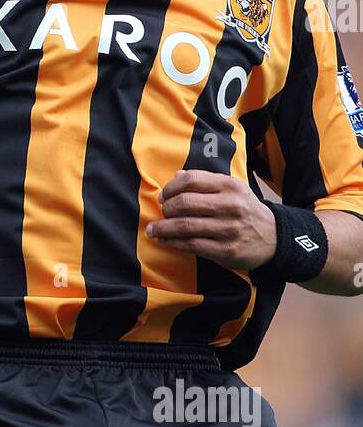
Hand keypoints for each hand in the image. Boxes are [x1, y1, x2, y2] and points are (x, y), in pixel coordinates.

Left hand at [147, 170, 276, 270]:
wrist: (274, 237)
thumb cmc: (246, 211)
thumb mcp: (232, 190)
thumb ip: (205, 182)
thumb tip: (177, 176)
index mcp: (230, 186)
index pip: (192, 180)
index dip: (171, 187)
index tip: (163, 196)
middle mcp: (230, 205)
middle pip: (185, 202)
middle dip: (166, 208)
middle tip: (161, 213)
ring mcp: (228, 229)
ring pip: (185, 225)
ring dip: (163, 228)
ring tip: (153, 229)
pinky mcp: (225, 250)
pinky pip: (192, 245)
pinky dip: (173, 243)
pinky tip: (164, 241)